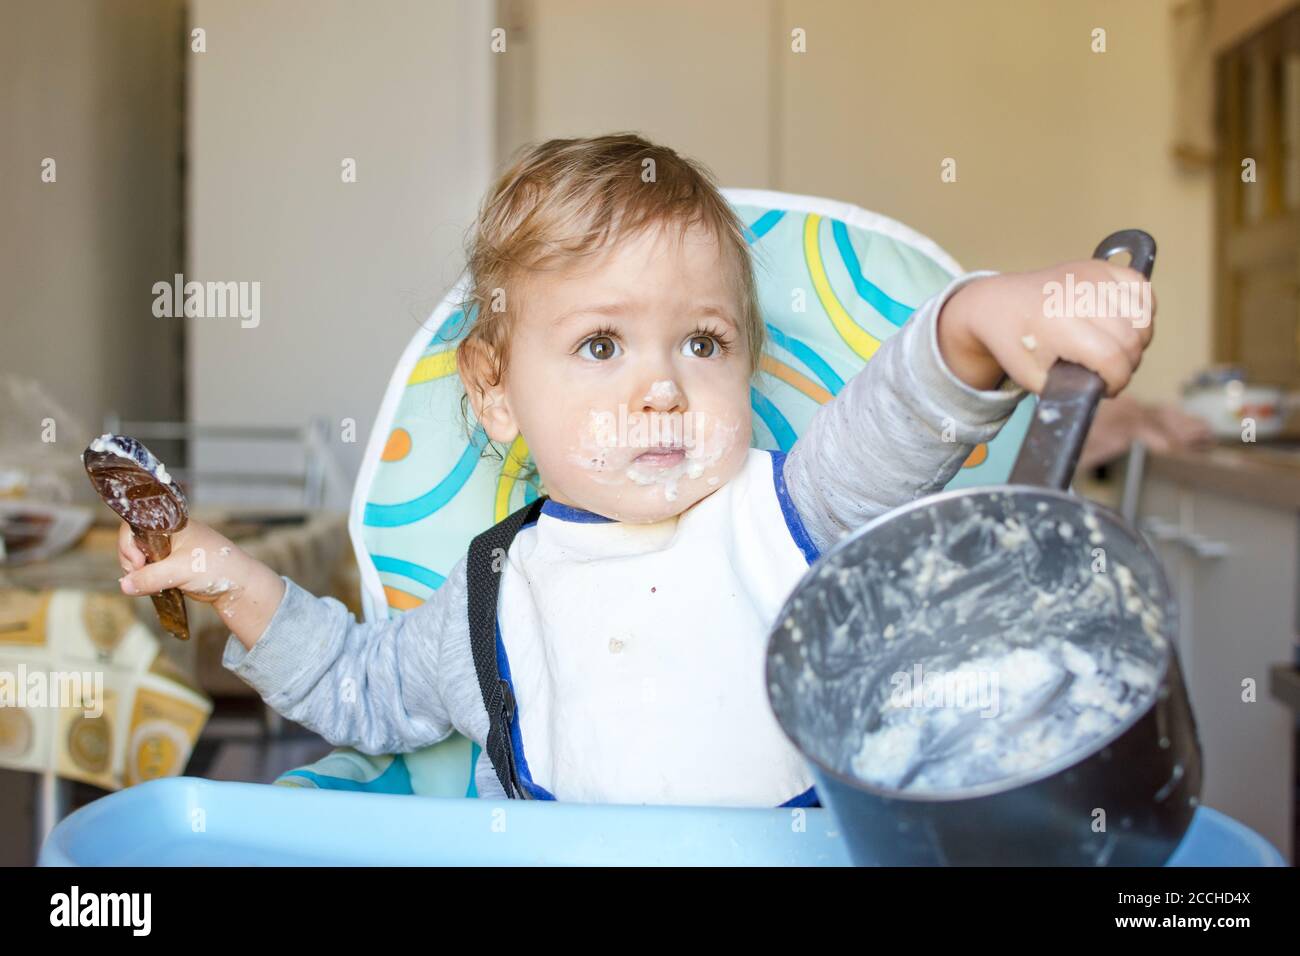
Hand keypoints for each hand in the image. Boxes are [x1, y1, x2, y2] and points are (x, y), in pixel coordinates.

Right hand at [117, 519, 285, 644]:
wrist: (236, 586)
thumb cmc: (216, 568)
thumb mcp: (180, 570)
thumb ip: (150, 577)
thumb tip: (124, 585)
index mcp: (171, 524)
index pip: (136, 524)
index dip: (129, 543)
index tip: (137, 562)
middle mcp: (167, 534)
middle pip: (132, 542)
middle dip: (131, 560)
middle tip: (140, 574)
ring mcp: (168, 550)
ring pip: (138, 558)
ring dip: (137, 572)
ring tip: (150, 583)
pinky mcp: (169, 566)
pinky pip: (147, 570)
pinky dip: (145, 579)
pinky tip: (153, 586)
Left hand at [937, 260, 1155, 396]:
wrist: (998, 304)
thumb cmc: (1015, 343)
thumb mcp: (1034, 379)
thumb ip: (1070, 388)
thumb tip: (1104, 389)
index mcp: (1060, 323)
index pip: (1113, 359)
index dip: (1117, 382)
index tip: (1107, 389)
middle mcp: (1080, 294)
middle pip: (1133, 339)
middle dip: (1127, 364)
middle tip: (1109, 372)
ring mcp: (1092, 275)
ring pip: (1143, 316)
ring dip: (1138, 339)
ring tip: (1115, 349)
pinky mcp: (1100, 265)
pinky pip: (1142, 288)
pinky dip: (1143, 310)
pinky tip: (1124, 323)